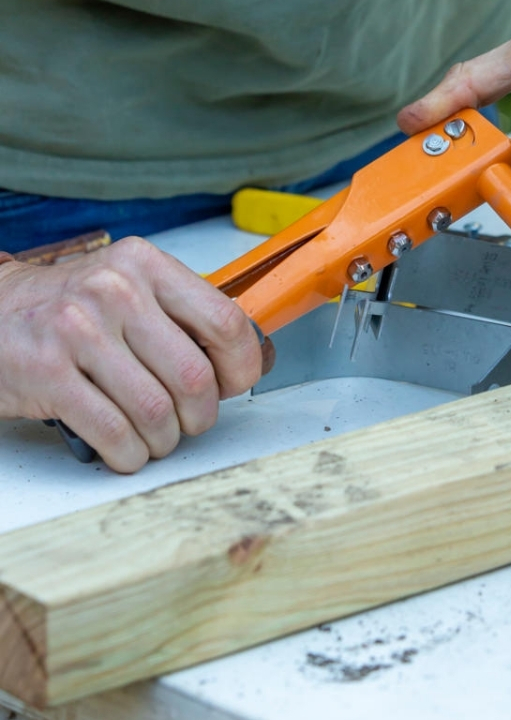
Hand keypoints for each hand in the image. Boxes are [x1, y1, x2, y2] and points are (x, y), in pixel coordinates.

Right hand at [0, 238, 262, 472]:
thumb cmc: (69, 307)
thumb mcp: (129, 287)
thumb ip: (183, 315)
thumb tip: (254, 357)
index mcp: (144, 265)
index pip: (224, 320)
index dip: (242, 365)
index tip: (235, 384)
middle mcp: (115, 291)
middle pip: (193, 376)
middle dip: (200, 415)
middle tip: (190, 421)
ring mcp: (78, 331)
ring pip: (155, 411)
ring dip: (163, 440)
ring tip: (155, 436)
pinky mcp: (48, 374)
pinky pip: (113, 433)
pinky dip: (128, 454)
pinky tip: (125, 449)